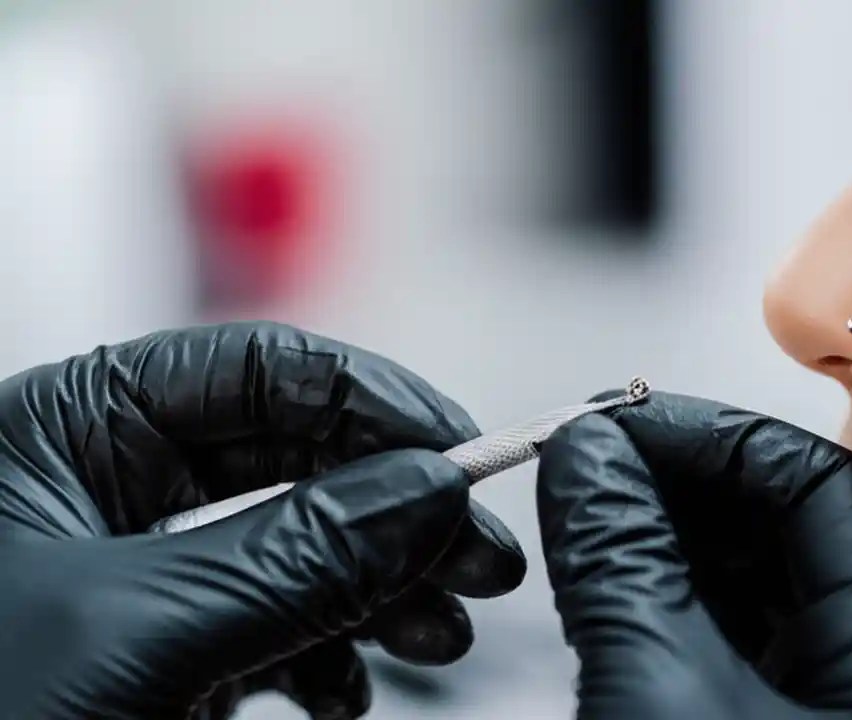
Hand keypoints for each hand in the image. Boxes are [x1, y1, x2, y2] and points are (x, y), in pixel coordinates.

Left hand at [0, 322, 525, 718]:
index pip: (252, 368)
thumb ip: (297, 558)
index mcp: (62, 434)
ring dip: (382, 588)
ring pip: (298, 543)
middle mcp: (102, 487)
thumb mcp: (141, 640)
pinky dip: (332, 651)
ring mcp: (136, 572)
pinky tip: (351, 693)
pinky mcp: (159, 647)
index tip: (463, 454)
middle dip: (394, 511)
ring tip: (438, 634)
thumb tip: (430, 489)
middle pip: (294, 458)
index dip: (373, 400)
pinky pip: (273, 619)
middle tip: (480, 561)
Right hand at [537, 392, 851, 718]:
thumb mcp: (658, 695)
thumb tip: (588, 457)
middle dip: (684, 483)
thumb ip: (621, 567)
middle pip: (789, 529)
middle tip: (597, 463)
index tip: (625, 422)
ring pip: (756, 590)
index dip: (715, 436)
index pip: (820, 484)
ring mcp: (828, 715)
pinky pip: (731, 646)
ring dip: (670, 542)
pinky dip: (670, 605)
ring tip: (593, 518)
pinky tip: (614, 588)